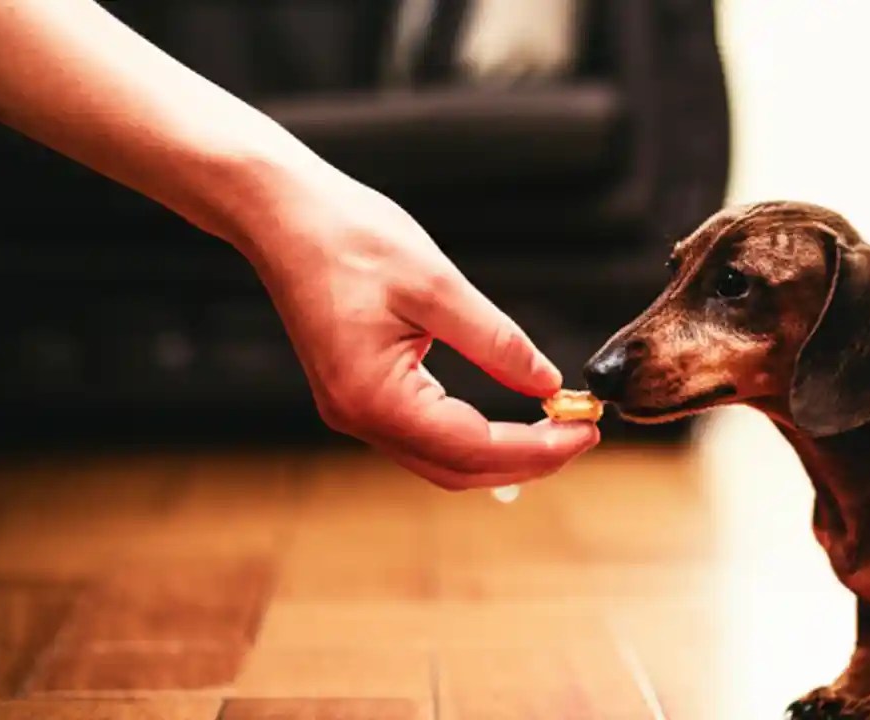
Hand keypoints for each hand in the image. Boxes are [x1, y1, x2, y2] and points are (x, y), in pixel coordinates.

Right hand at [240, 166, 599, 489]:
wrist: (281, 214)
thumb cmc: (351, 238)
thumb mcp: (437, 285)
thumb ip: (497, 341)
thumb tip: (548, 383)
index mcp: (375, 397)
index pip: (475, 447)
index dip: (539, 447)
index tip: (588, 430)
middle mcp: (359, 417)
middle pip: (459, 469)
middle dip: (527, 460)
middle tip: (581, 435)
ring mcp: (353, 411)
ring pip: (441, 459)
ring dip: (501, 452)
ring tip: (555, 428)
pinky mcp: (356, 395)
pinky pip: (423, 435)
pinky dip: (471, 434)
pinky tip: (507, 416)